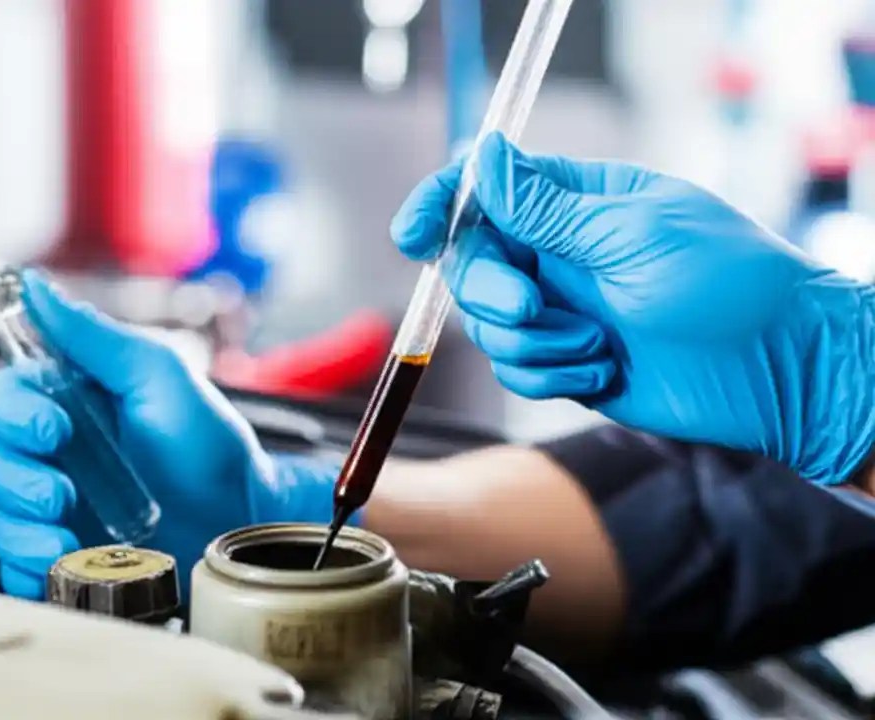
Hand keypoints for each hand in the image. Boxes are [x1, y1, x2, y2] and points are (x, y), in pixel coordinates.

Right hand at [0, 271, 340, 598]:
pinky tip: (62, 565)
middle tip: (60, 493)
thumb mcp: (159, 378)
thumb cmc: (212, 450)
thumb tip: (35, 286)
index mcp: (73, 403)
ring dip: (22, 527)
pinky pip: (16, 564)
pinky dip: (26, 566)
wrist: (246, 525)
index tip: (52, 427)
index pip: (6, 394)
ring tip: (67, 540)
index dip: (14, 410)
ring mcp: (58, 509)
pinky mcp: (64, 558)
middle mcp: (57, 455)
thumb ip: (96, 336)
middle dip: (16, 475)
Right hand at [392, 131, 874, 484]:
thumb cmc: (727, 284)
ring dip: (531, 341)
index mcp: (576, 204)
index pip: (486, 191)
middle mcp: (560, 254)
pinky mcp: (566, 362)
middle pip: (472, 262)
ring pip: (488, 325)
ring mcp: (562, 310)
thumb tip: (487, 155)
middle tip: (530, 305)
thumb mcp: (631, 233)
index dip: (441, 206)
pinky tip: (600, 370)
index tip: (413, 234)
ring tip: (595, 345)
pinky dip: (547, 375)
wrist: (778, 371)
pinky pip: (515, 370)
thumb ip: (545, 207)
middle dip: (490, 289)